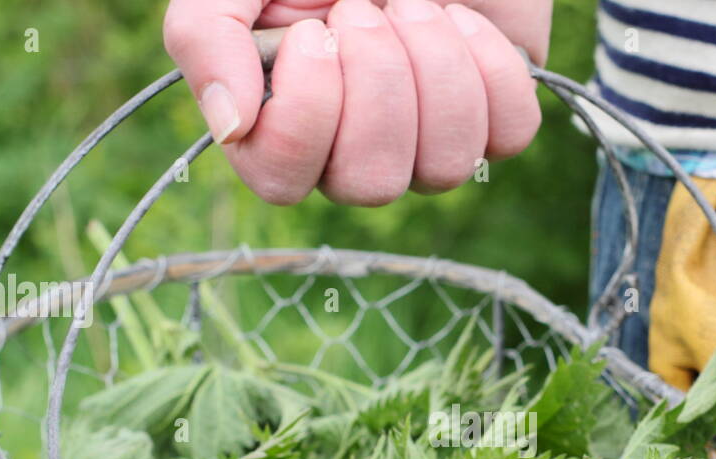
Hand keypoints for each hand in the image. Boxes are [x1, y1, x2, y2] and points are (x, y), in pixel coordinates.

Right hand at [162, 0, 547, 205]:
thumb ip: (208, 40)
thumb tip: (230, 127)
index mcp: (283, 127)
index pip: (283, 182)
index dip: (306, 112)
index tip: (312, 31)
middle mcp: (354, 153)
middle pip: (370, 183)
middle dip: (378, 82)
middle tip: (365, 7)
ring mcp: (428, 142)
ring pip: (445, 168)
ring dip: (433, 67)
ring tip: (413, 5)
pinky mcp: (493, 117)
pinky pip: (507, 135)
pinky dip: (489, 66)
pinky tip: (460, 19)